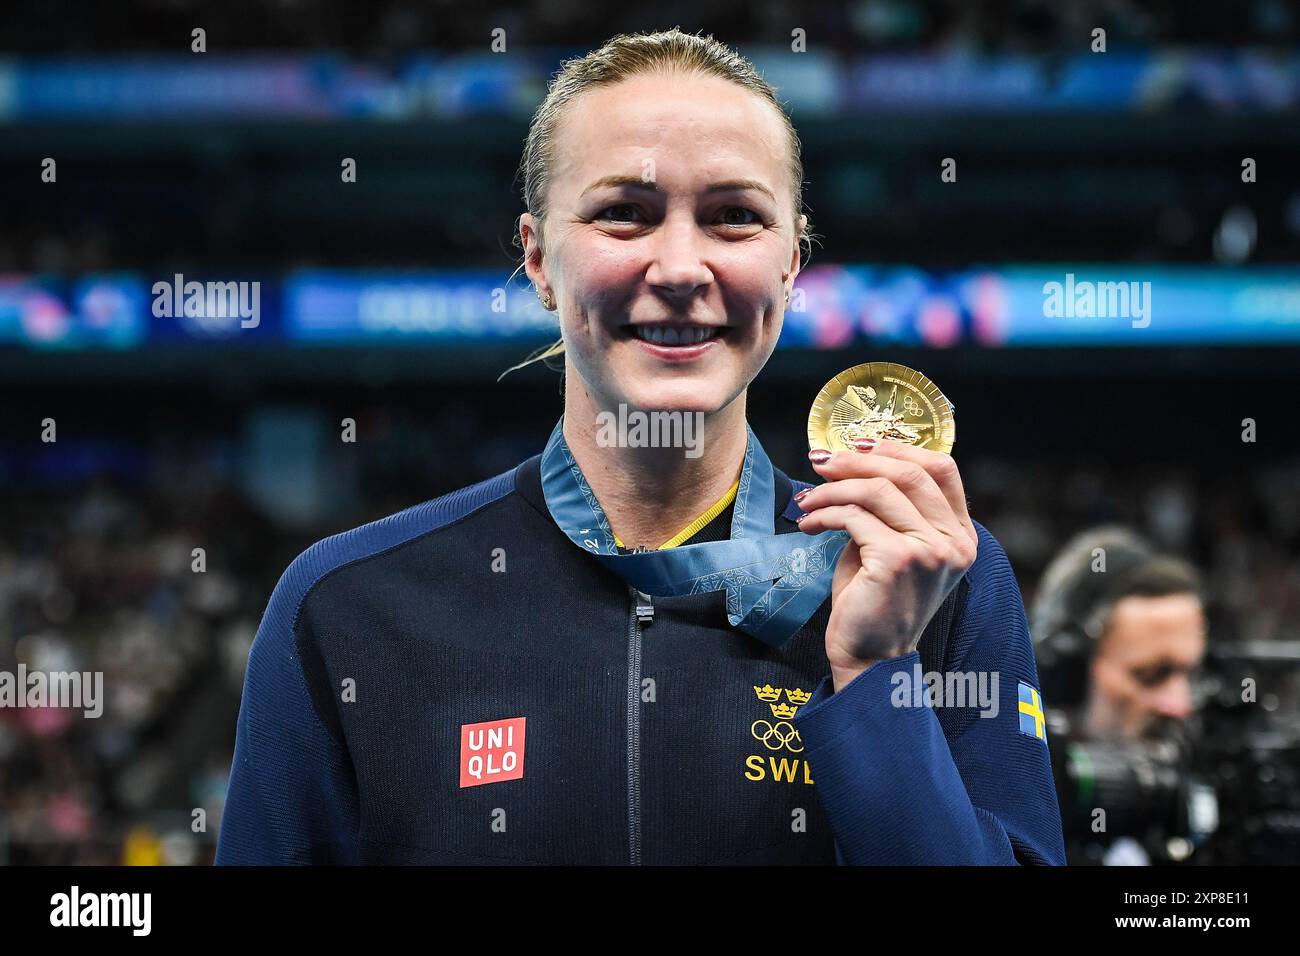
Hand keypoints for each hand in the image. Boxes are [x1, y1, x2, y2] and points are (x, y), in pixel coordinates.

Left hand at [795, 439, 979, 691]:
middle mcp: (954, 541)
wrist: (869, 657)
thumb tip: (851, 461)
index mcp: (960, 534)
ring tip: (808, 499)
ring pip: (877, 490)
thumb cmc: (875, 601)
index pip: (942, 468)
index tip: (858, 444)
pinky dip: (825, 514)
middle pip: (908, 472)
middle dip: (858, 460)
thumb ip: (889, 509)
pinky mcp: (898, 560)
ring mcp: (931, 551)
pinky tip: (809, 523)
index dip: (898, 448)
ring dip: (833, 489)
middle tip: (821, 461)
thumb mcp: (891, 546)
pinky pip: (854, 517)